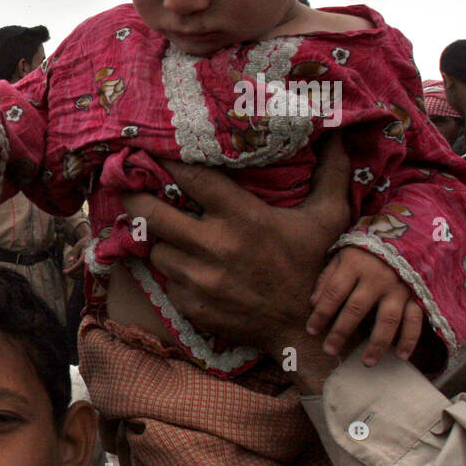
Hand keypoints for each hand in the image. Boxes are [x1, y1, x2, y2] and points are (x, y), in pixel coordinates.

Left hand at [63, 235, 90, 273]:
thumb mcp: (78, 245)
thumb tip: (70, 261)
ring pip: (83, 275)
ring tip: (68, 273)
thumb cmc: (85, 242)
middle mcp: (90, 263)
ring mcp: (92, 266)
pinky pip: (86, 274)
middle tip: (65, 272)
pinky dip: (79, 275)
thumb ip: (74, 253)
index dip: (70, 270)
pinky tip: (74, 273)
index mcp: (86, 257)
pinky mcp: (93, 267)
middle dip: (71, 274)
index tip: (64, 271)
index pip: (77, 266)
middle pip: (80, 272)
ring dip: (75, 276)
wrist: (95, 242)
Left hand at [120, 136, 351, 392]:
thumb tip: (338, 135)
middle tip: (127, 187)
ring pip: (157, 249)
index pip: (192, 178)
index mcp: (243, 217)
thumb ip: (332, 173)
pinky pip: (167, 281)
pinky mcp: (189, 305)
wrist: (303, 330)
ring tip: (173, 236)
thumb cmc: (315, 266)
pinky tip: (190, 269)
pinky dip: (174, 274)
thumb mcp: (328, 218)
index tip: (151, 152)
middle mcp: (214, 245)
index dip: (168, 162)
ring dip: (162, 242)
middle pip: (153, 213)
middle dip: (135, 197)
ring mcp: (199, 278)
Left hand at [308, 246, 423, 365]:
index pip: (333, 293)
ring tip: (366, 362)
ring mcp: (399, 288)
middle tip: (330, 350)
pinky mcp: (418, 295)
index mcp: (354, 265)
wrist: (410, 234)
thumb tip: (313, 303)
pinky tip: (402, 355)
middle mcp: (377, 278)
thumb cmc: (367, 249)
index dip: (321, 313)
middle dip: (341, 332)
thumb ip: (328, 277)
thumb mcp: (342, 254)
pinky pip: (415, 319)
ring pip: (387, 320)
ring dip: (377, 343)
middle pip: (356, 309)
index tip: (311, 331)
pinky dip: (410, 338)